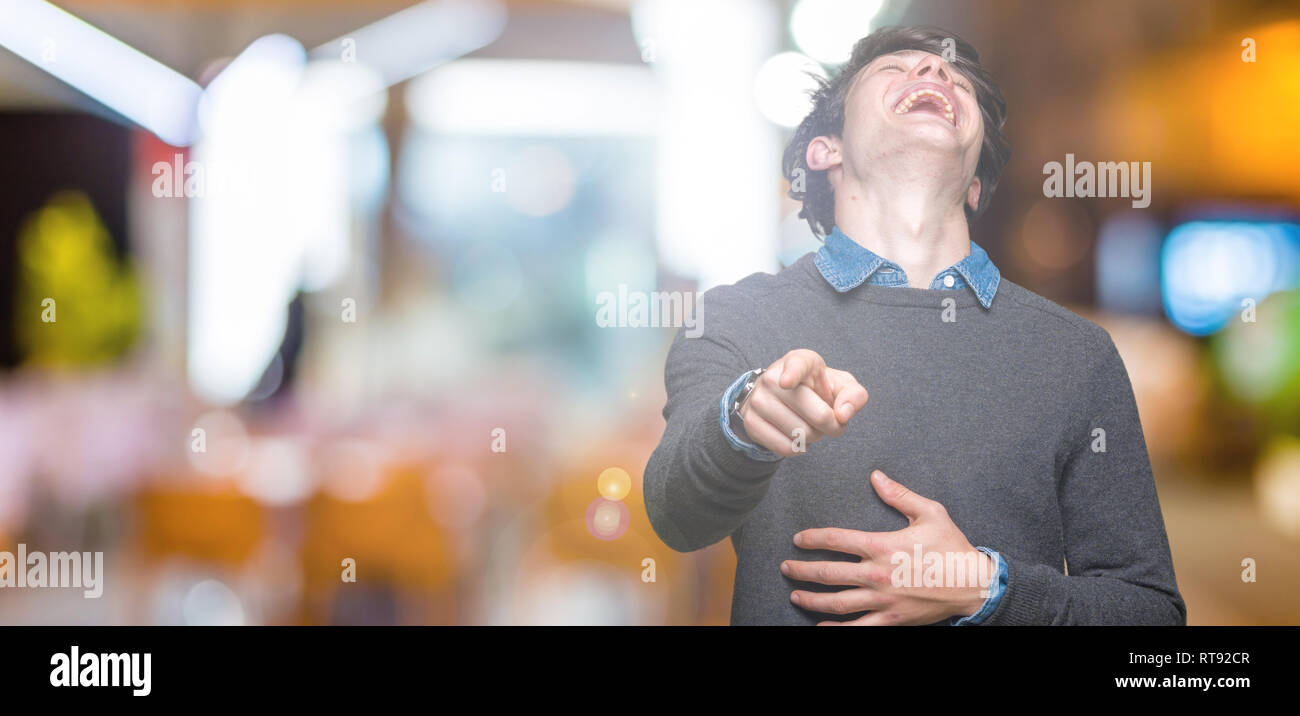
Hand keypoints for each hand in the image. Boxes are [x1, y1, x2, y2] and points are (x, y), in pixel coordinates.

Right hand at [736, 349, 868, 456]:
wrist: (781, 396)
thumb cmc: (817, 389)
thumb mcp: (840, 385)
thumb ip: (854, 395)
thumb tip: (843, 414)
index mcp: (799, 361)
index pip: (796, 366)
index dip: (792, 374)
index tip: (787, 382)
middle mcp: (773, 378)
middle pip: (817, 415)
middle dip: (832, 425)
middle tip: (829, 421)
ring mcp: (758, 401)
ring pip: (801, 434)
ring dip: (814, 437)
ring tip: (808, 424)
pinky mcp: (750, 422)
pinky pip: (785, 448)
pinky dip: (798, 448)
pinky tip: (796, 436)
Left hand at [780, 470, 994, 624]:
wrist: (974, 584)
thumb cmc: (952, 546)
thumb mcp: (929, 513)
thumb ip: (899, 495)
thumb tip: (875, 476)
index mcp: (882, 545)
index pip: (836, 540)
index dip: (813, 539)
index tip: (799, 540)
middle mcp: (876, 574)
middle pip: (828, 573)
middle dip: (802, 570)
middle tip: (785, 568)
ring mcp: (882, 600)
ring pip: (836, 602)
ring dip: (811, 599)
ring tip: (795, 595)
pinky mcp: (891, 619)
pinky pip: (857, 628)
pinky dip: (836, 630)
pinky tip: (820, 627)